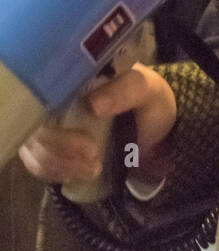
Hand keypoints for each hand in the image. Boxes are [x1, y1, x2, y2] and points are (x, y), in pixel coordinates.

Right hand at [18, 63, 176, 186]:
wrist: (155, 127)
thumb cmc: (148, 100)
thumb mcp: (146, 89)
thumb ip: (127, 89)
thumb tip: (94, 104)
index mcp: (71, 74)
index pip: (41, 92)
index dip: (55, 122)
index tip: (87, 144)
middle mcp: (52, 96)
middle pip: (33, 126)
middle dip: (58, 149)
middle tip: (94, 160)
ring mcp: (48, 121)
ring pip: (31, 147)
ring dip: (57, 164)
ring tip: (93, 170)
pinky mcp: (50, 145)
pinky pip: (34, 161)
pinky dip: (51, 172)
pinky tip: (74, 176)